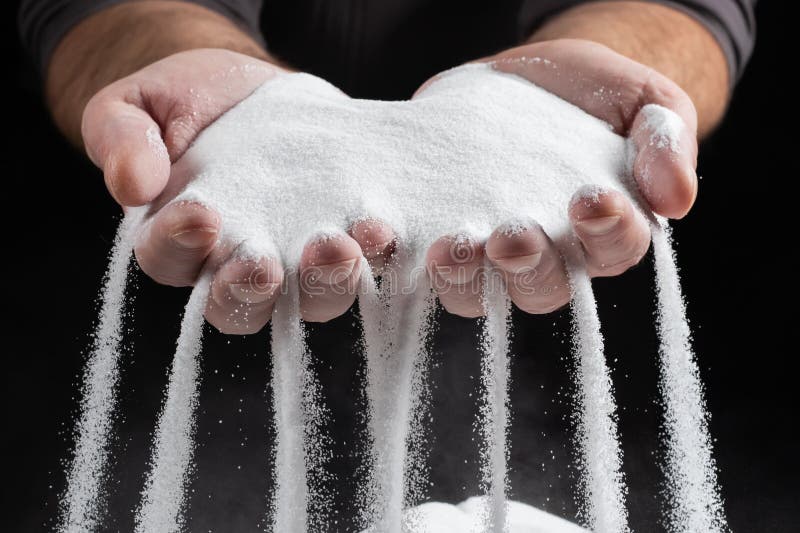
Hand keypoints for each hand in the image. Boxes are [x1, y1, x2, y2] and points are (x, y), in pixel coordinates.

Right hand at [83, 49, 394, 331]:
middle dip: (255, 289)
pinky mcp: (344, 240)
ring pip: (309, 297)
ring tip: (343, 245)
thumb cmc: (184, 101)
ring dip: (327, 280)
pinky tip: (383, 228)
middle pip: (241, 304)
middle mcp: (235, 265)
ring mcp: (296, 260)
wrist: (249, 92)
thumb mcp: (138, 103)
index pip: (169, 260)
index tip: (201, 215)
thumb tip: (131, 185)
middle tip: (270, 263)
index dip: (181, 245)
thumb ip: (122, 139)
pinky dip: (376, 252)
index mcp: (175, 240)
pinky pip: (363, 261)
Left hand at [412, 39, 697, 316]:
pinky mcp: (434, 233)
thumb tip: (677, 199)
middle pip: (539, 288)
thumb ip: (664, 143)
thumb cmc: (594, 97)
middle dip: (525, 267)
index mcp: (603, 235)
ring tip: (446, 247)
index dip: (606, 234)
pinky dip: (394, 253)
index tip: (591, 199)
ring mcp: (485, 254)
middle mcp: (545, 258)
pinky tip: (378, 230)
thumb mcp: (644, 102)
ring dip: (460, 277)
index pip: (614, 250)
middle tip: (509, 236)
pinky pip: (412, 260)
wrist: (528, 78)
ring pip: (475, 292)